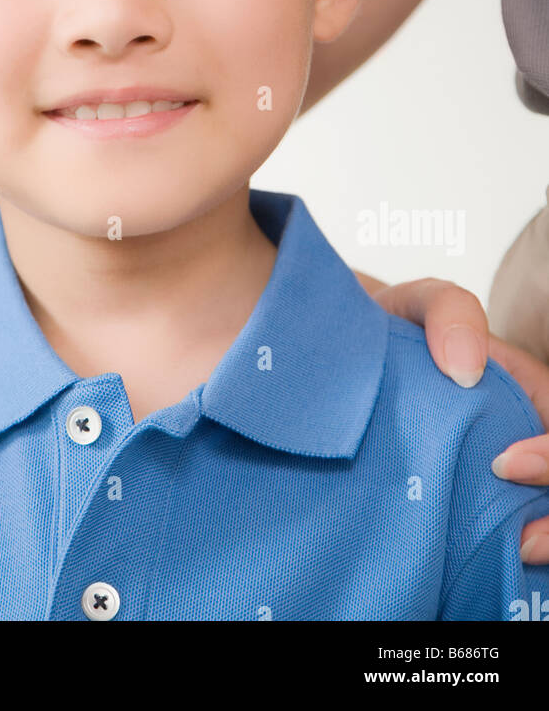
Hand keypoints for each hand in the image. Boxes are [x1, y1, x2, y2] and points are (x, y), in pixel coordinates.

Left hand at [359, 273, 548, 563]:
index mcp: (525, 393)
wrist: (338, 359)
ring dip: (543, 539)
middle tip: (521, 539)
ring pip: (537, 514)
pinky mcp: (463, 507)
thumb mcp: (418, 302)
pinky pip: (498, 537)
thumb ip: (449, 310)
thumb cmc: (389, 329)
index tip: (503, 463)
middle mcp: (520, 437)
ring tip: (511, 552)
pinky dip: (502, 553)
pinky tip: (475, 565)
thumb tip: (466, 368)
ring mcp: (494, 477)